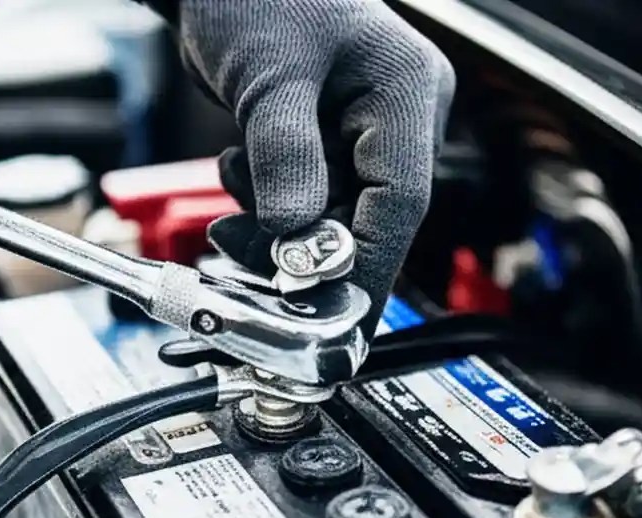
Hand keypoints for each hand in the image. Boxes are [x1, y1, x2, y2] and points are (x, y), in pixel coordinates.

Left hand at [176, 0, 454, 337]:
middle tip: (239, 245)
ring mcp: (368, 129)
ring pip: (336, 214)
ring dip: (279, 220)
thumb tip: (295, 235)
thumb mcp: (267, 76)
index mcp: (406, 90)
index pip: (402, 204)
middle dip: (302, 242)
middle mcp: (399, 115)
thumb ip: (285, 157)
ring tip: (236, 172)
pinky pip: (314, 195)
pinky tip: (243, 164)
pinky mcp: (334, 139)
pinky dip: (273, 199)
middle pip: (368, 218)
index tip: (333, 316)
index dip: (365, 267)